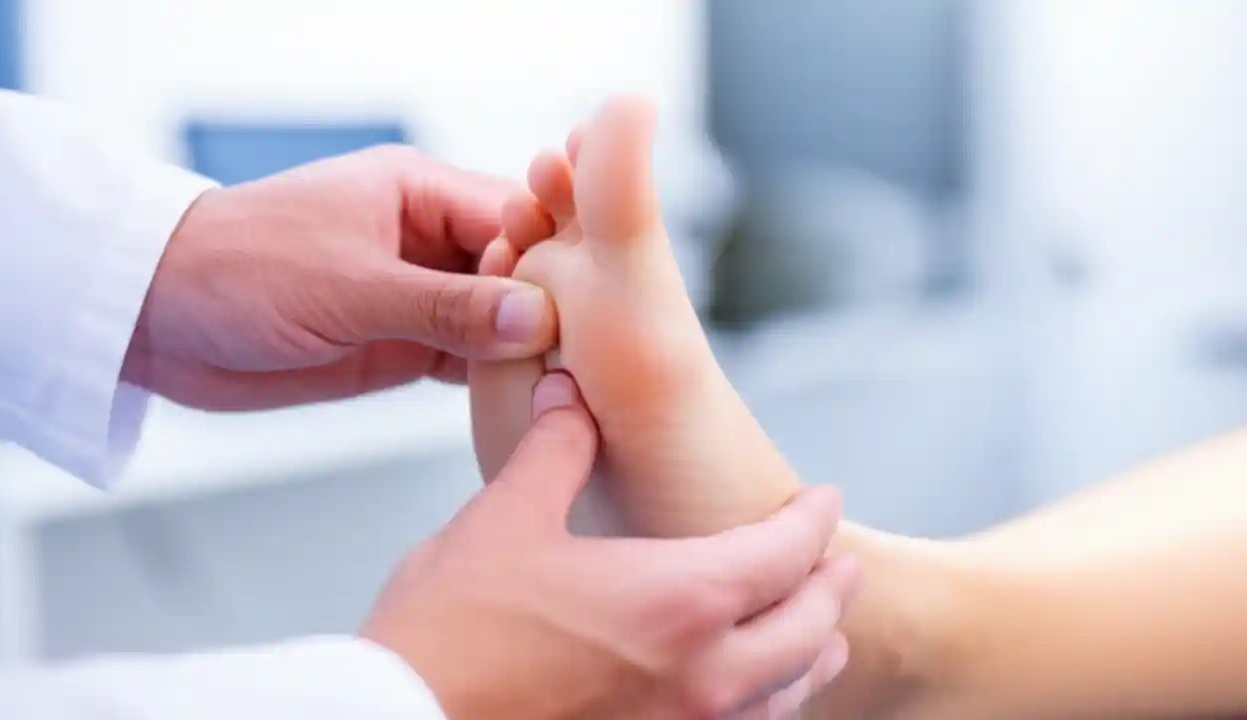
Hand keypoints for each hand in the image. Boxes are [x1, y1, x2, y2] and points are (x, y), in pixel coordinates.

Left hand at [122, 145, 557, 409]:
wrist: (159, 316)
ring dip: (528, 349)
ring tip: (577, 385)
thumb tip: (535, 316)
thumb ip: (445, 306)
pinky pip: (466, 359)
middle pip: (519, 269)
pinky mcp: (400, 344)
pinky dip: (494, 379)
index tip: (592, 306)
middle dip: (554, 306)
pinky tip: (528, 402)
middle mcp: (428, 240)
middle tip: (598, 355)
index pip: (516, 215)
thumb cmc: (240, 270)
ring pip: (499, 319)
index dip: (555, 257)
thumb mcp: (351, 286)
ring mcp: (418, 295)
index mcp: (419, 193)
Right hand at [362, 373, 860, 718]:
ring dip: (813, 657)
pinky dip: (766, 707)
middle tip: (842, 566)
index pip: (785, 553)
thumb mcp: (505, 519)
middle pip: (808, 630)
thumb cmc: (451, 633)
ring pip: (785, 694)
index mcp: (681, 600)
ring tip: (823, 639)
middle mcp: (704, 674)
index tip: (825, 501)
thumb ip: (555, 448)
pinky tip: (749, 699)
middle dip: (832, 591)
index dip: (814, 522)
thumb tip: (569, 391)